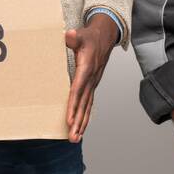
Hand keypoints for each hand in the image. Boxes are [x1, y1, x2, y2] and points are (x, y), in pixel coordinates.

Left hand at [62, 14, 118, 141]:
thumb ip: (75, 37)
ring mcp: (93, 83)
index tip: (69, 120)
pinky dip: (85, 116)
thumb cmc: (91, 36)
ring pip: (87, 107)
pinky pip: (88, 103)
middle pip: (84, 104)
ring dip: (82, 124)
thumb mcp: (82, 34)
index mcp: (87, 69)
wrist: (105, 36)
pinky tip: (81, 127)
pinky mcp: (92, 85)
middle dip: (78, 122)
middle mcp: (91, 79)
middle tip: (72, 137)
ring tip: (75, 138)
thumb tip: (69, 36)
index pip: (78, 90)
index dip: (73, 105)